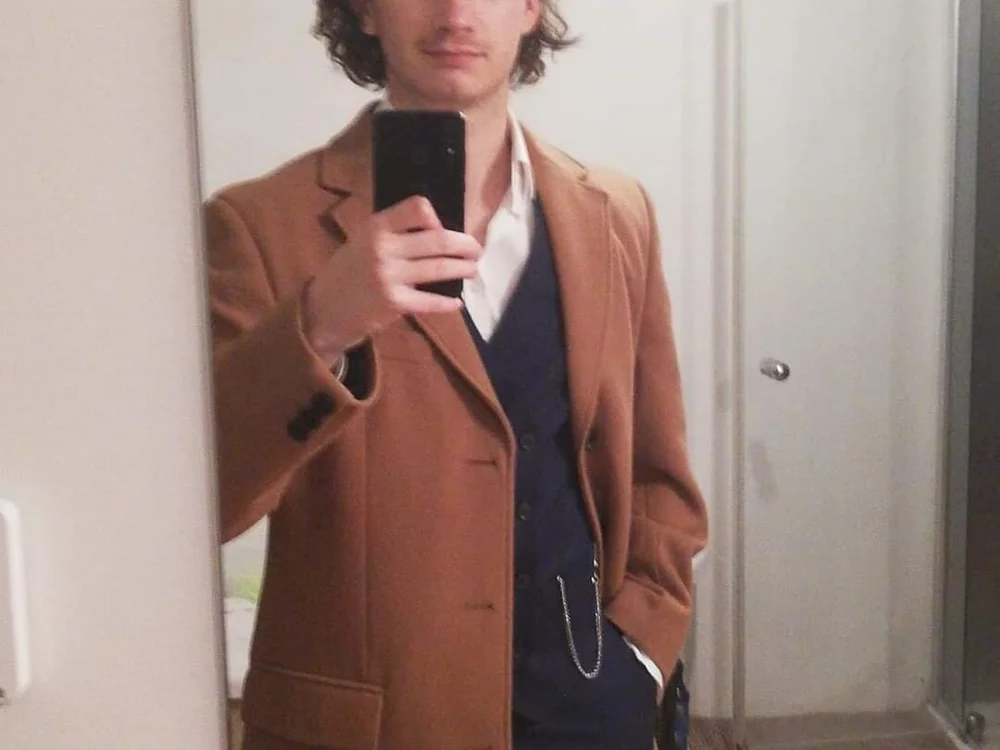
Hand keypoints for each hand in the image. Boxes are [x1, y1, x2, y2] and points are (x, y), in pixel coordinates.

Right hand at [302, 196, 481, 364]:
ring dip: (462, 269)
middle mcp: (383, 247)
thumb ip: (394, 232)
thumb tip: (436, 227)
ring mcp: (389, 276)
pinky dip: (448, 303)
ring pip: (439, 269)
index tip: (444, 228)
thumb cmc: (348, 271)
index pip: (416, 208)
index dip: (437, 217)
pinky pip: (430, 301)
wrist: (323, 309)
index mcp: (376, 226)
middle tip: (476, 250)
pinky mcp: (394, 303)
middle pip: (437, 239)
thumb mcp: (363, 240)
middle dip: (464, 245)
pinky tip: (457, 302)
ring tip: (472, 270)